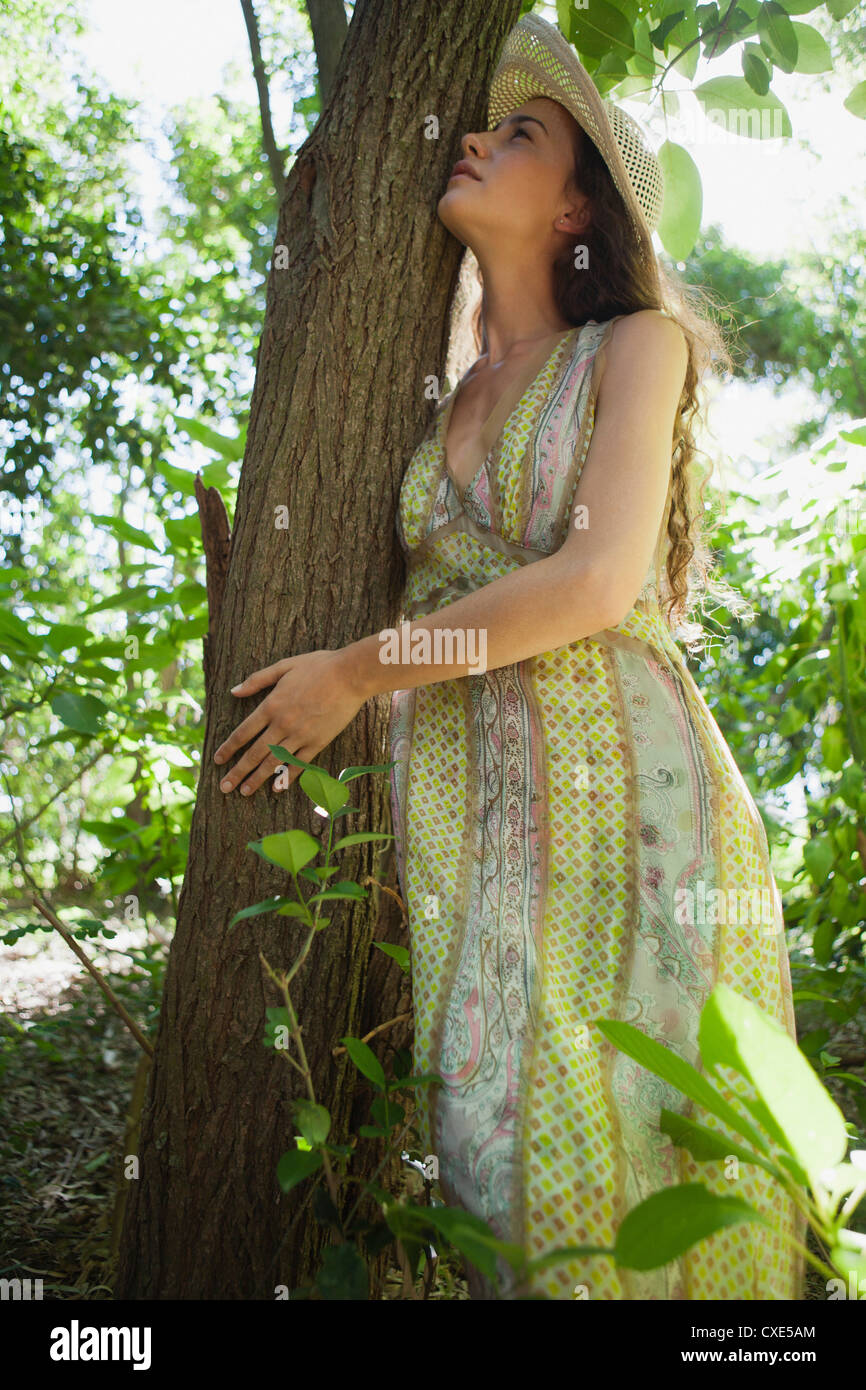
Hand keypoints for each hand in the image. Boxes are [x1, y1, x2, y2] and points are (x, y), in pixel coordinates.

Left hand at [213, 648, 365, 797]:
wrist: (350, 675)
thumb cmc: (318, 666)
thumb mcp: (284, 666)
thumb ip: (257, 680)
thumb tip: (233, 691)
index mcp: (271, 705)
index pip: (243, 732)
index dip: (229, 748)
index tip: (218, 760)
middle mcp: (282, 724)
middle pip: (254, 753)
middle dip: (237, 772)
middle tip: (224, 787)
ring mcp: (301, 735)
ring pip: (274, 762)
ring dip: (257, 779)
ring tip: (244, 792)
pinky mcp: (318, 742)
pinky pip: (299, 764)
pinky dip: (287, 777)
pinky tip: (277, 789)